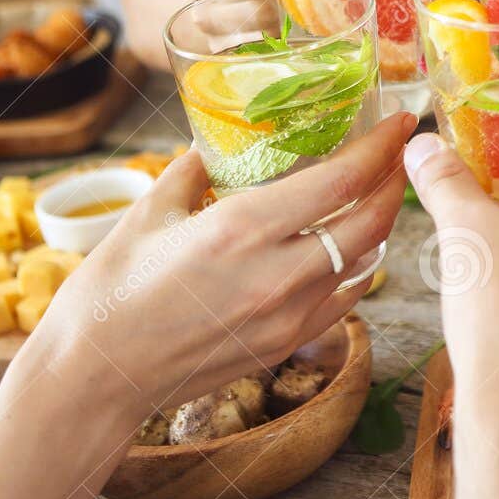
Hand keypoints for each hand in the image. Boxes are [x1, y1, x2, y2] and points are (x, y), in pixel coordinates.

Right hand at [18, 111, 416, 422]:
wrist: (95, 376)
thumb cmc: (110, 291)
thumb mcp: (149, 213)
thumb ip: (193, 171)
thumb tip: (216, 145)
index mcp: (242, 228)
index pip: (341, 180)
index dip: (382, 147)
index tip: (402, 121)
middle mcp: (276, 273)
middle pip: (370, 221)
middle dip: (394, 182)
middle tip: (401, 155)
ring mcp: (286, 316)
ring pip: (363, 261)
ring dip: (378, 224)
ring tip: (378, 194)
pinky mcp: (283, 345)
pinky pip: (342, 299)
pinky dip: (355, 267)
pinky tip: (348, 249)